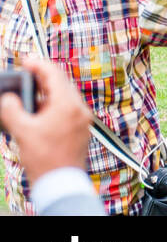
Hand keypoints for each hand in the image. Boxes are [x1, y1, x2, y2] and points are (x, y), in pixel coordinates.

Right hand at [0, 58, 92, 183]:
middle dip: (43, 76)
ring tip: (30, 88)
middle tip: (27, 71)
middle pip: (62, 83)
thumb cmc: (43, 157)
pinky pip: (68, 107)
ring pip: (65, 95)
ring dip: (48, 90)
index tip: (26, 60)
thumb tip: (8, 98)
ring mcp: (82, 118)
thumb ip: (12, 110)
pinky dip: (54, 102)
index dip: (39, 64)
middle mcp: (79, 108)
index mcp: (68, 104)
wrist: (61, 182)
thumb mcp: (22, 132)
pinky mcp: (81, 127)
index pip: (54, 75)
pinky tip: (40, 108)